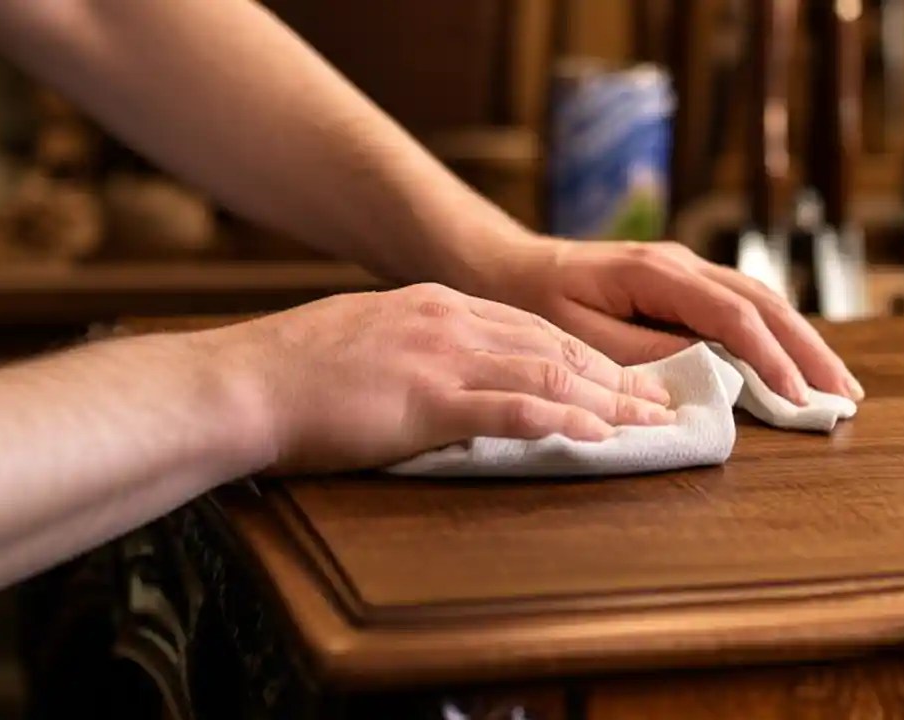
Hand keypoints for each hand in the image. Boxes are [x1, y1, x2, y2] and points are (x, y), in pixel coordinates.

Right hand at [197, 284, 675, 474]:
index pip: (529, 326)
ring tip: (651, 424)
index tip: (620, 376)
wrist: (242, 382)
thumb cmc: (288, 372)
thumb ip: (408, 351)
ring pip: (547, 371)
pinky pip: (512, 407)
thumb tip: (434, 378)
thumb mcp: (359, 341)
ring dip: (608, 401)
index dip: (584, 354)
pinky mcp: (425, 398)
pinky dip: (564, 420)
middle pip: (553, 344)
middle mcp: (447, 320)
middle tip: (660, 402)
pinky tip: (598, 436)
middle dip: (614, 375)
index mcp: (432, 305)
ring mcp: (438, 356)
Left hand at [469, 236, 863, 404]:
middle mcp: (680, 263)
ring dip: (801, 343)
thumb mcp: (578, 334)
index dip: (769, 357)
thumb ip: (641, 353)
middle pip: (763, 303)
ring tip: (836, 385)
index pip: (732, 315)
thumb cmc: (535, 301)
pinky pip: (740, 307)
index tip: (796, 399)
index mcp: (655, 272)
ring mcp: (685, 270)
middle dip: (808, 350)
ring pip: (760, 302)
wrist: (509, 268)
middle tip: (846, 396)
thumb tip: (707, 371)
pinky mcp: (682, 285)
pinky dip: (774, 335)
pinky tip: (795, 362)